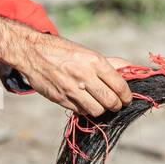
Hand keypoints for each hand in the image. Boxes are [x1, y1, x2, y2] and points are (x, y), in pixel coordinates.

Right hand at [9, 33, 133, 115]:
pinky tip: (83, 101)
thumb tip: (133, 69)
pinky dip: (85, 109)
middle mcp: (84, 75)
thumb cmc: (64, 52)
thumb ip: (111, 64)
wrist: (32, 53)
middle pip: (111, 102)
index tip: (126, 98)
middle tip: (115, 104)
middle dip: (116, 106)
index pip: (120, 86)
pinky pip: (81, 112)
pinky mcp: (61, 99)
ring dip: (101, 109)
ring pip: (97, 111)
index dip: (127, 96)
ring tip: (98, 102)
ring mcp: (72, 89)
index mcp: (95, 61)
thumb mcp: (88, 53)